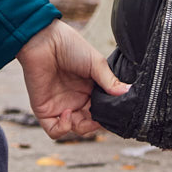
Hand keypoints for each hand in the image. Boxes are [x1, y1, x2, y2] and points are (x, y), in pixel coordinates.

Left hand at [15, 20, 129, 141]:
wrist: (44, 40)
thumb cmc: (69, 46)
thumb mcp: (96, 63)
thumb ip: (110, 81)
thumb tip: (128, 92)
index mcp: (90, 90)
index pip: (102, 111)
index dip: (108, 116)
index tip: (116, 115)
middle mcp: (76, 100)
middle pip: (90, 124)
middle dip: (96, 124)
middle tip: (100, 118)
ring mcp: (61, 106)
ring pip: (75, 129)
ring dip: (82, 127)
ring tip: (83, 116)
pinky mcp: (44, 110)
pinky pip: (54, 131)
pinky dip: (63, 128)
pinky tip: (68, 114)